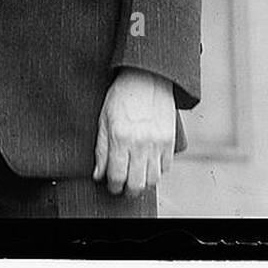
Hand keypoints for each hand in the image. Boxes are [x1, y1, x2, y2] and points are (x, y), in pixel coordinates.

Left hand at [92, 68, 175, 195]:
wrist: (147, 76)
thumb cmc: (121, 95)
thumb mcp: (104, 119)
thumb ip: (101, 149)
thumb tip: (98, 175)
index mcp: (120, 137)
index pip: (116, 177)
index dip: (112, 187)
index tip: (111, 186)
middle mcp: (140, 143)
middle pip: (136, 184)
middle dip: (128, 191)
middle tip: (124, 187)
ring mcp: (157, 142)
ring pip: (152, 180)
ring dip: (143, 183)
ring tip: (136, 177)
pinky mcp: (170, 140)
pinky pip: (166, 167)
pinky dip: (158, 171)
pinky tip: (149, 164)